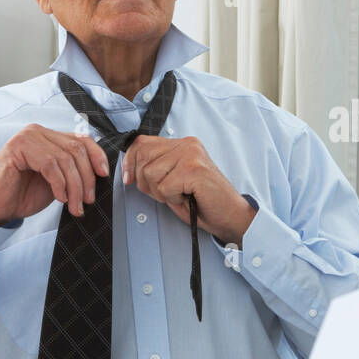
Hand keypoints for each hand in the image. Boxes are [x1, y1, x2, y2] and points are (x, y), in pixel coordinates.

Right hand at [0, 123, 110, 227]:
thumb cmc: (23, 194)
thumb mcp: (57, 180)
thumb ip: (73, 170)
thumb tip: (101, 172)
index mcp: (48, 136)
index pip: (82, 139)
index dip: (97, 156)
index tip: (105, 175)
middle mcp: (38, 131)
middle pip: (76, 150)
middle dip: (87, 178)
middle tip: (88, 200)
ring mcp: (27, 137)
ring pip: (65, 159)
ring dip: (75, 186)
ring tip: (75, 206)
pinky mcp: (17, 148)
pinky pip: (50, 164)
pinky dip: (59, 184)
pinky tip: (60, 198)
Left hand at [122, 136, 255, 245]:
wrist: (230, 215)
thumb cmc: (202, 201)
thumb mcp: (174, 180)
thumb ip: (156, 168)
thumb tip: (129, 169)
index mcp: (182, 144)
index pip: (142, 143)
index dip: (129, 162)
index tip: (128, 179)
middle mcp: (187, 144)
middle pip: (142, 157)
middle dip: (146, 182)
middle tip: (166, 193)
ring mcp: (191, 155)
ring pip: (150, 173)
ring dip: (161, 192)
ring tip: (180, 195)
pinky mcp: (193, 169)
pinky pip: (164, 187)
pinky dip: (173, 199)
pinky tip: (187, 198)